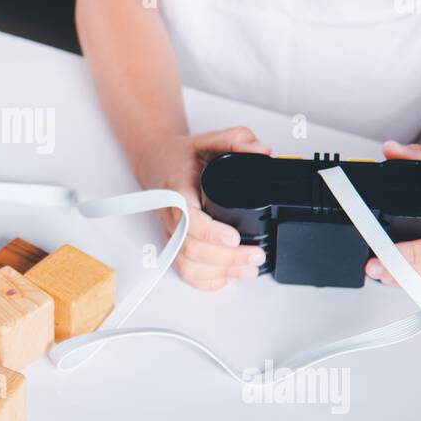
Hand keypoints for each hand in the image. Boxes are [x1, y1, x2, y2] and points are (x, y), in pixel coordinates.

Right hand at [134, 126, 271, 290]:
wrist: (158, 164)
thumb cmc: (181, 156)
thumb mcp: (209, 139)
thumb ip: (236, 138)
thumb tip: (262, 151)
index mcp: (177, 189)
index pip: (187, 217)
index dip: (209, 232)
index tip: (233, 237)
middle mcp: (171, 215)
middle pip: (190, 248)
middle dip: (225, 258)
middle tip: (255, 254)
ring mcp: (171, 233)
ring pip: (187, 264)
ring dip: (219, 273)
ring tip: (248, 269)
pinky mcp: (175, 244)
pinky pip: (184, 271)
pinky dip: (206, 281)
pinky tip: (227, 277)